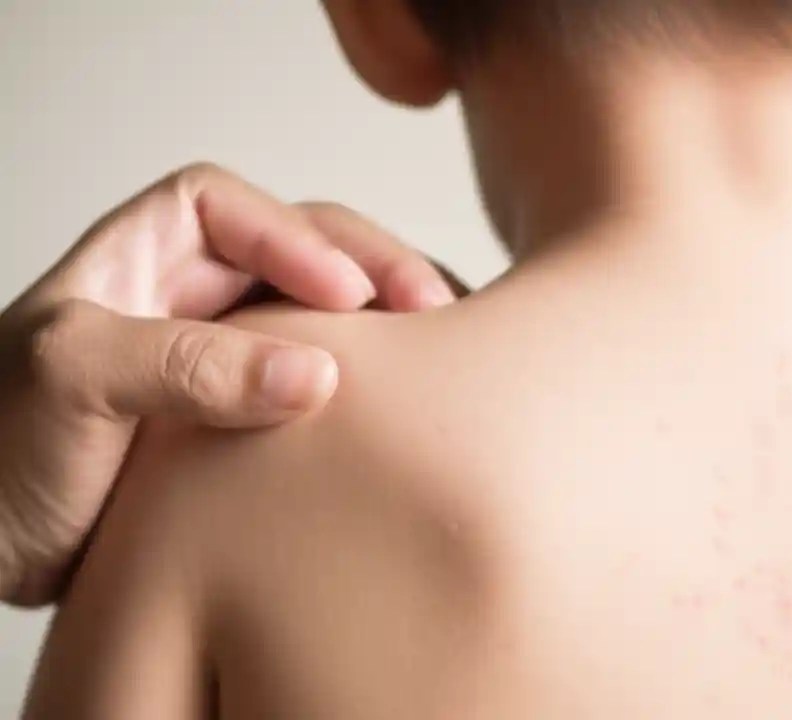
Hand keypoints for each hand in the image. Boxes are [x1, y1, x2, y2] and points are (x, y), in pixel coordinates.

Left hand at [0, 163, 459, 606]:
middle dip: (371, 268)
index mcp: (136, 259)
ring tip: (444, 343)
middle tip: (432, 308)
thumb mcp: (74, 382)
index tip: (347, 294)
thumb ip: (186, 364)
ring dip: (385, 320)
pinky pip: (320, 385)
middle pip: (299, 247)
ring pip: (322, 315)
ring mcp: (223, 360)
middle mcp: (187, 299)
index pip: (229, 209)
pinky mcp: (247, 421)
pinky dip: (371, 383)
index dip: (297, 237)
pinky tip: (408, 403)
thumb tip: (315, 373)